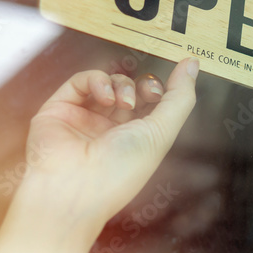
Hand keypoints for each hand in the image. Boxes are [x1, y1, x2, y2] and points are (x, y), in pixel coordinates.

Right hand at [16, 58, 199, 230]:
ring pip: (109, 83)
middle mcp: (110, 130)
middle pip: (133, 90)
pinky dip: (97, 80)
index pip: (152, 104)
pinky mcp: (59, 109)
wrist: (74, 189)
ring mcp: (85, 119)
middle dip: (143, 86)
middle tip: (147, 94)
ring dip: (122, 85)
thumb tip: (193, 63)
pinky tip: (105, 98)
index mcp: (136, 141)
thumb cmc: (121, 169)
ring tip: (122, 103)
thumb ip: (179, 97)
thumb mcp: (161, 133)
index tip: (162, 92)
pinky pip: (81, 81)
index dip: (160, 91)